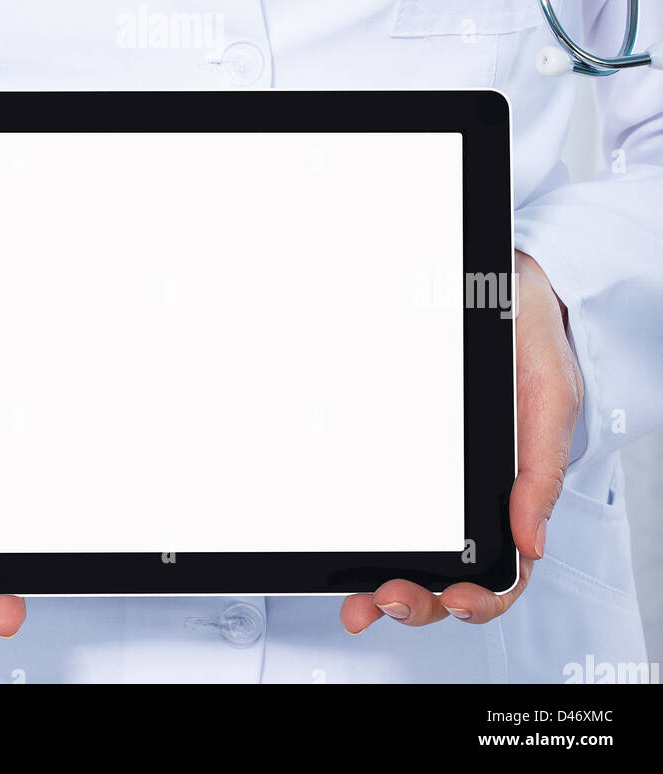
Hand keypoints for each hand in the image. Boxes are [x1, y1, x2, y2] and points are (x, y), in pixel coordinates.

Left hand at [339, 251, 582, 632]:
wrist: (496, 289)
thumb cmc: (528, 349)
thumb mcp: (550, 401)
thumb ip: (541, 472)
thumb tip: (531, 544)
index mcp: (515, 498)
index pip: (502, 573)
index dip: (478, 600)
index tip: (452, 597)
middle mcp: (471, 500)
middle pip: (446, 578)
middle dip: (416, 601)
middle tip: (386, 599)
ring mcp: (434, 484)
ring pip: (410, 554)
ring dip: (383, 586)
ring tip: (357, 600)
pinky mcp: (403, 456)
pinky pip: (382, 504)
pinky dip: (360, 537)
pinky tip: (339, 555)